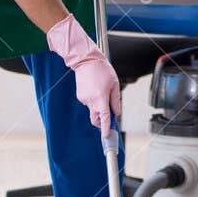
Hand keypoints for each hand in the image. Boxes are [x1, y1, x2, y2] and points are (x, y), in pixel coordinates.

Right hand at [46, 13, 120, 130]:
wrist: (85, 60)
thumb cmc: (101, 70)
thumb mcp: (114, 84)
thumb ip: (116, 101)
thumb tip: (116, 113)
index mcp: (100, 98)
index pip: (104, 118)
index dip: (105, 128)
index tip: (106, 136)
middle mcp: (90, 101)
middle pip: (97, 118)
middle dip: (102, 120)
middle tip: (110, 114)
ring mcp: (84, 99)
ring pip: (93, 110)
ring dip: (99, 107)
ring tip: (102, 91)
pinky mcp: (80, 96)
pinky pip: (89, 103)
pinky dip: (94, 101)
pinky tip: (95, 88)